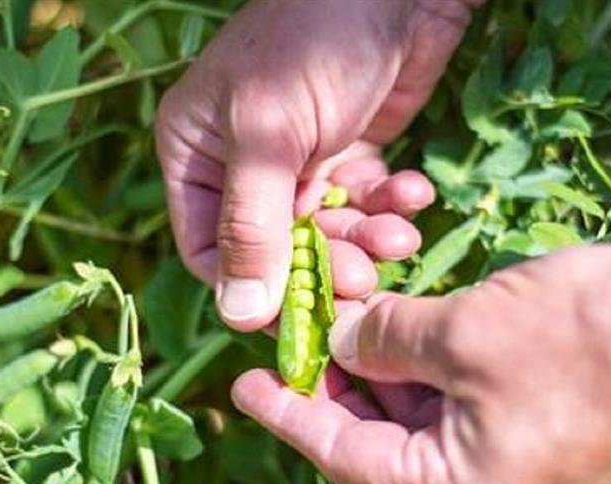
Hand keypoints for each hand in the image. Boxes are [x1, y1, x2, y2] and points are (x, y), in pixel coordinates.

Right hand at [156, 0, 482, 330]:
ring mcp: (299, 162)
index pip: (210, 250)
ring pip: (327, 234)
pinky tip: (412, 193)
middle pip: (276, 250)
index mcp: (197, 155)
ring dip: (365, 241)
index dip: (254, 287)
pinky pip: (365, 204)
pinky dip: (389, 207)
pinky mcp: (350, 155)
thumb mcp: (271, 133)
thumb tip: (236, 315)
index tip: (300, 313)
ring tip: (398, 237)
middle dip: (323, 265)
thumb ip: (252, 224)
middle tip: (365, 276)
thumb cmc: (313, 41)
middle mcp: (243, 165)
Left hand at [232, 241, 610, 483]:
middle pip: (379, 438)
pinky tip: (395, 321)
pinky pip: (454, 402)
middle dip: (335, 381)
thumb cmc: (577, 338)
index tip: (243, 386)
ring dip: (378, 365)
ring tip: (340, 315)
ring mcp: (509, 459)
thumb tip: (343, 339)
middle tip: (297, 332)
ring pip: (415, 416)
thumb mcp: (461, 334)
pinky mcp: (529, 424)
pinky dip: (420, 363)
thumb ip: (386, 341)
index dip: (289, 414)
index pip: (346, 456)